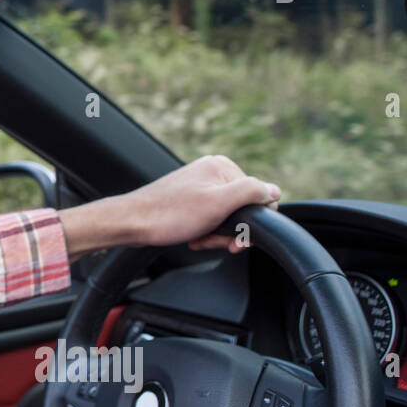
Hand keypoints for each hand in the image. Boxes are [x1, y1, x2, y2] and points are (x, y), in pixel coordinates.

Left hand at [58, 155, 281, 260]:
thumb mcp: (219, 203)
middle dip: (229, 231)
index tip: (237, 239)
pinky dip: (204, 233)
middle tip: (211, 239)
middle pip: (241, 209)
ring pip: (225, 218)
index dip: (250, 222)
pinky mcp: (188, 200)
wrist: (132, 223)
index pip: (257, 197)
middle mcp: (211, 172)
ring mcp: (199, 186)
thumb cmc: (170, 214)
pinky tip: (192, 238)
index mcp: (222, 167)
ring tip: (198, 239)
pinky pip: (209, 220)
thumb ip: (251, 193)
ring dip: (215, 235)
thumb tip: (274, 191)